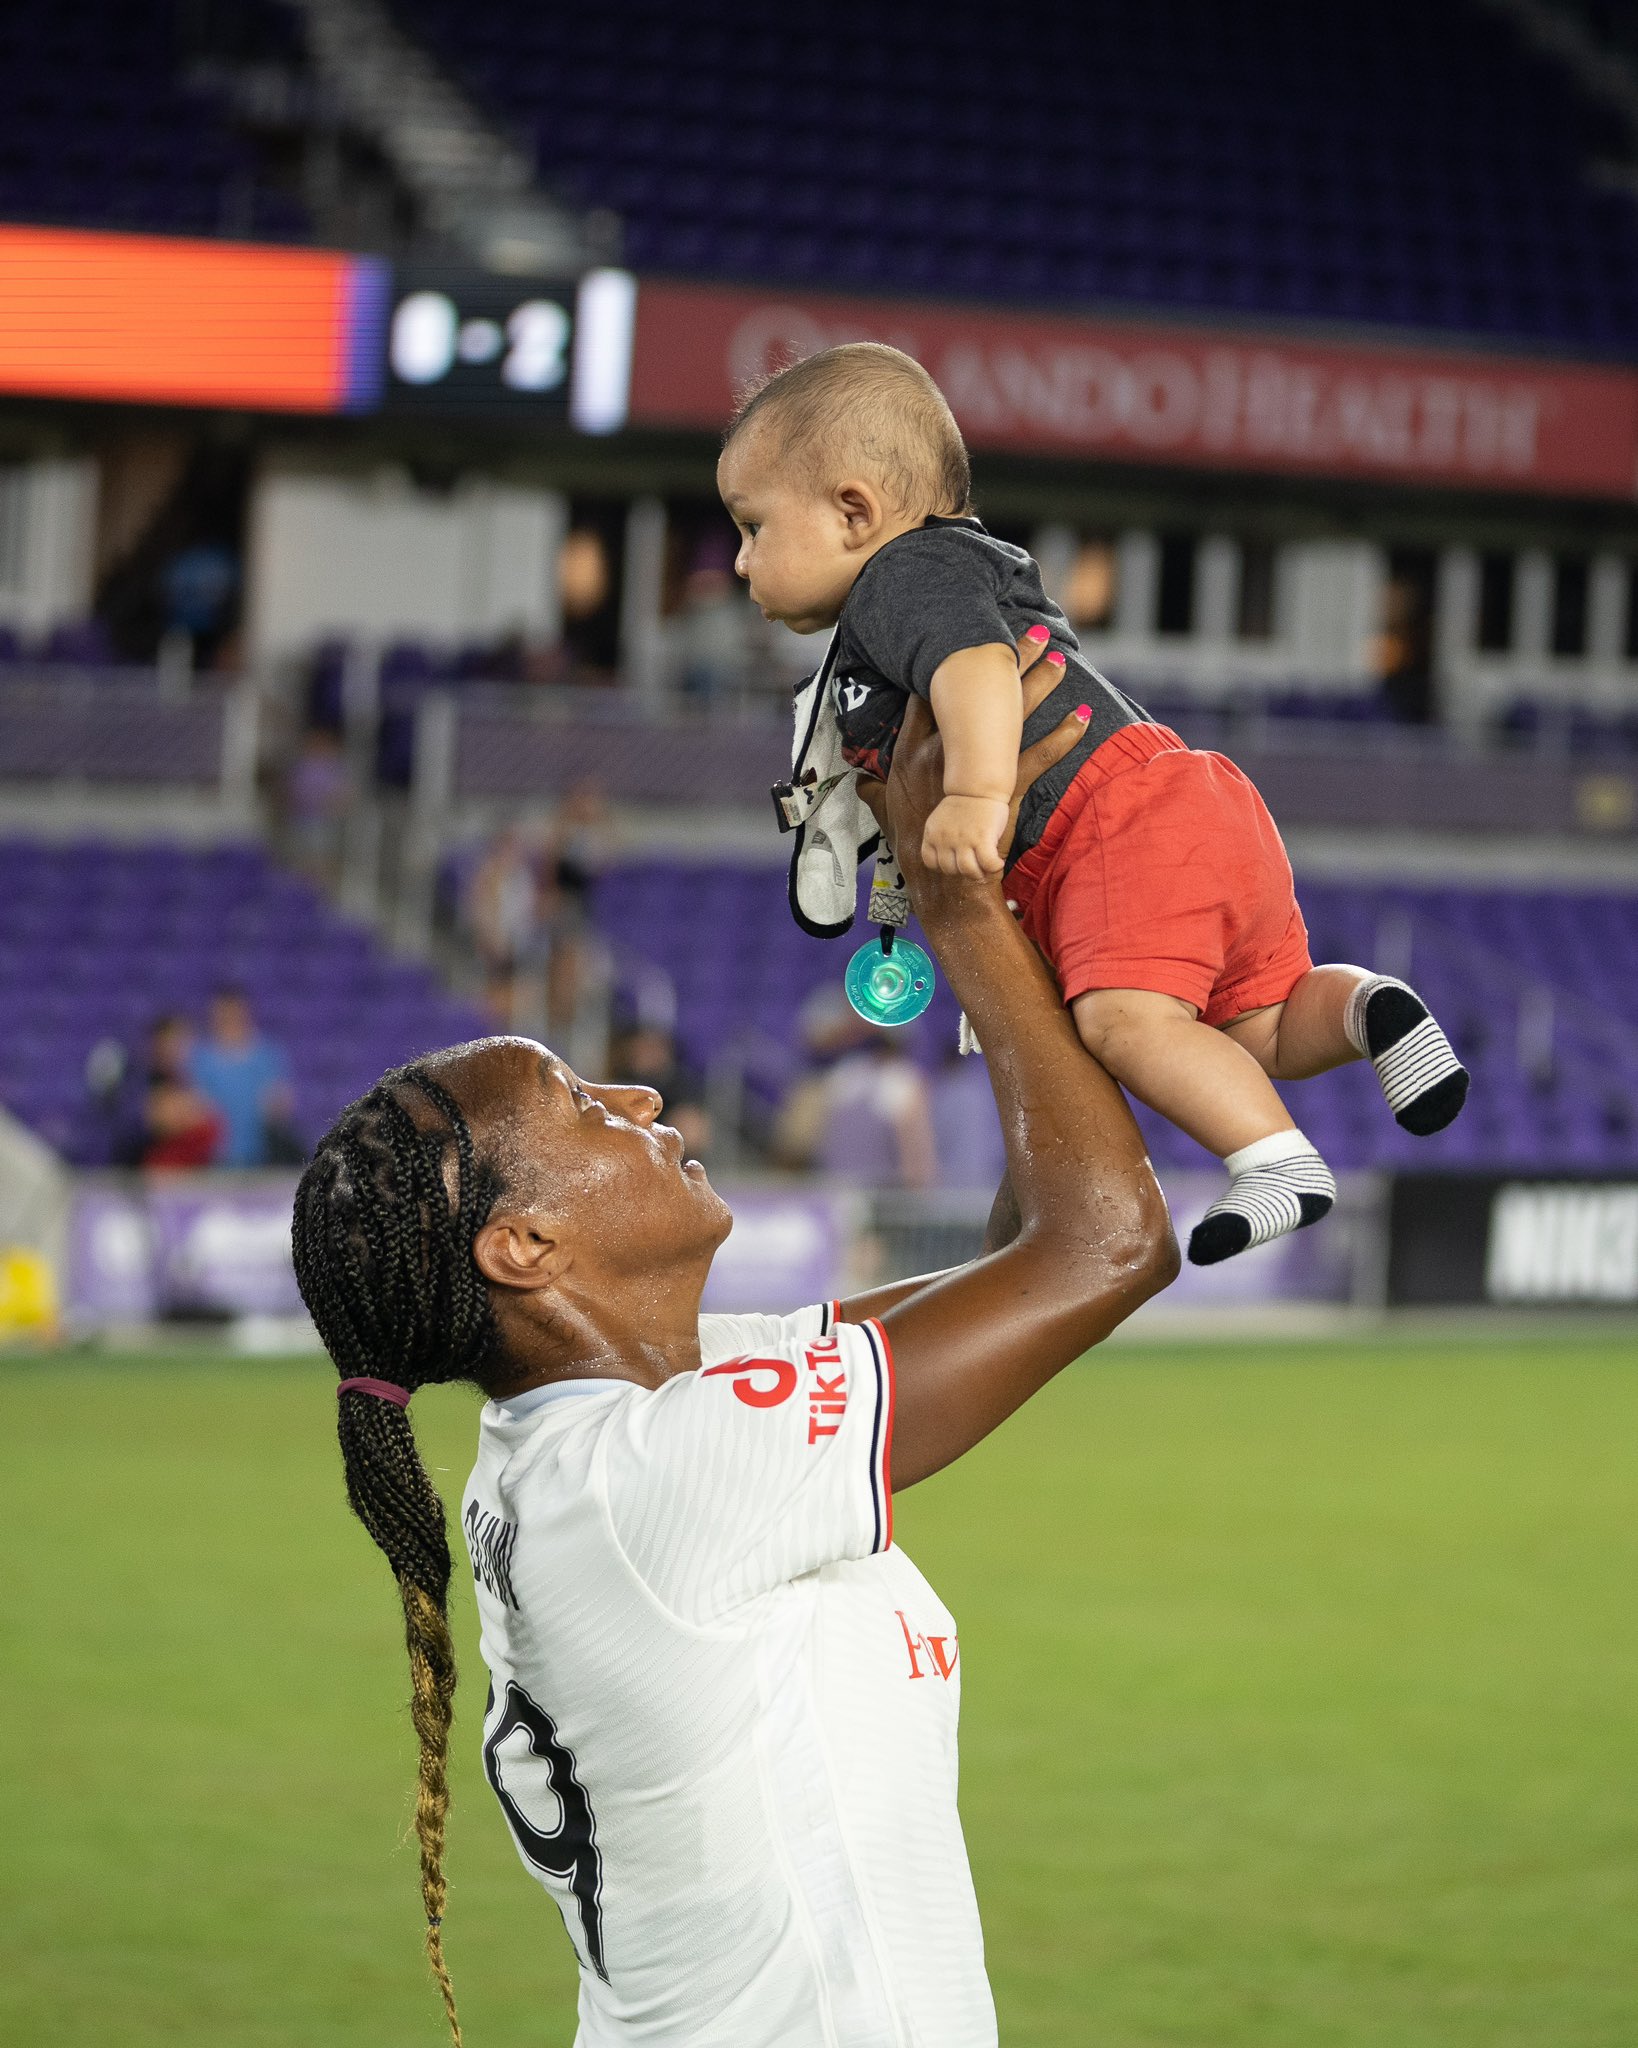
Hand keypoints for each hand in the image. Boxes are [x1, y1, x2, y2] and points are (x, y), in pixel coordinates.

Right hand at [859, 632, 1082, 873]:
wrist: (943, 882)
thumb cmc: (915, 849)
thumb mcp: (886, 814)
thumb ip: (876, 792)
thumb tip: (860, 781)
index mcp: (911, 753)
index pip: (930, 695)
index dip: (948, 663)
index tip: (964, 637)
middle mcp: (942, 754)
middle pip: (976, 693)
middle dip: (1004, 659)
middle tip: (1025, 632)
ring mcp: (974, 770)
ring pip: (1012, 715)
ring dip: (1039, 684)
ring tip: (1059, 657)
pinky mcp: (1005, 790)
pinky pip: (1040, 755)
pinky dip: (1064, 735)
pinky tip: (1083, 715)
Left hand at [922, 792, 1009, 875]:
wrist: (979, 788)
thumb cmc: (963, 806)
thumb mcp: (940, 821)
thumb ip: (940, 839)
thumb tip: (950, 861)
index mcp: (932, 834)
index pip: (930, 862)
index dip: (943, 866)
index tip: (955, 862)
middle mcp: (945, 838)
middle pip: (949, 870)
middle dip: (962, 872)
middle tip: (973, 865)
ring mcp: (964, 839)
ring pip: (967, 871)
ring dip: (978, 874)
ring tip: (985, 869)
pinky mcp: (983, 838)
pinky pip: (987, 863)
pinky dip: (994, 867)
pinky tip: (997, 864)